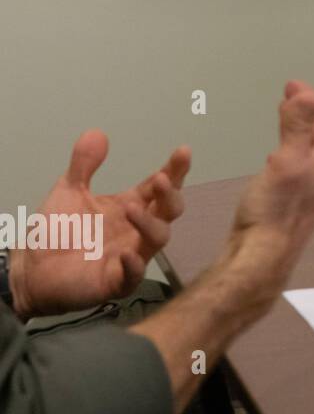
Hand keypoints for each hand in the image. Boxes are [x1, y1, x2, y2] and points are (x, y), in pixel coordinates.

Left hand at [9, 132, 188, 319]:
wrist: (31, 269)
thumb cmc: (57, 231)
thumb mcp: (69, 191)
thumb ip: (84, 165)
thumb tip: (97, 133)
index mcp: (131, 205)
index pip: (161, 185)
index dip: (175, 169)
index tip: (182, 152)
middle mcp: (137, 229)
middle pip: (169, 210)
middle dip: (171, 195)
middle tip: (162, 180)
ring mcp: (131, 254)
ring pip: (158, 239)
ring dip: (150, 224)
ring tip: (131, 209)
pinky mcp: (116, 281)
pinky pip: (133, 275)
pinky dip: (134, 265)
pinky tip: (126, 254)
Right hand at [222, 61, 313, 293]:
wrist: (261, 258)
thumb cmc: (276, 211)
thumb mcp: (285, 163)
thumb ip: (297, 128)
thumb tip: (310, 93)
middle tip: (294, 84)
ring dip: (308, 117)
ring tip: (287, 101)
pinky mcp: (299, 191)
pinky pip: (306, 152)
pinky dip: (298, 135)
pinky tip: (283, 140)